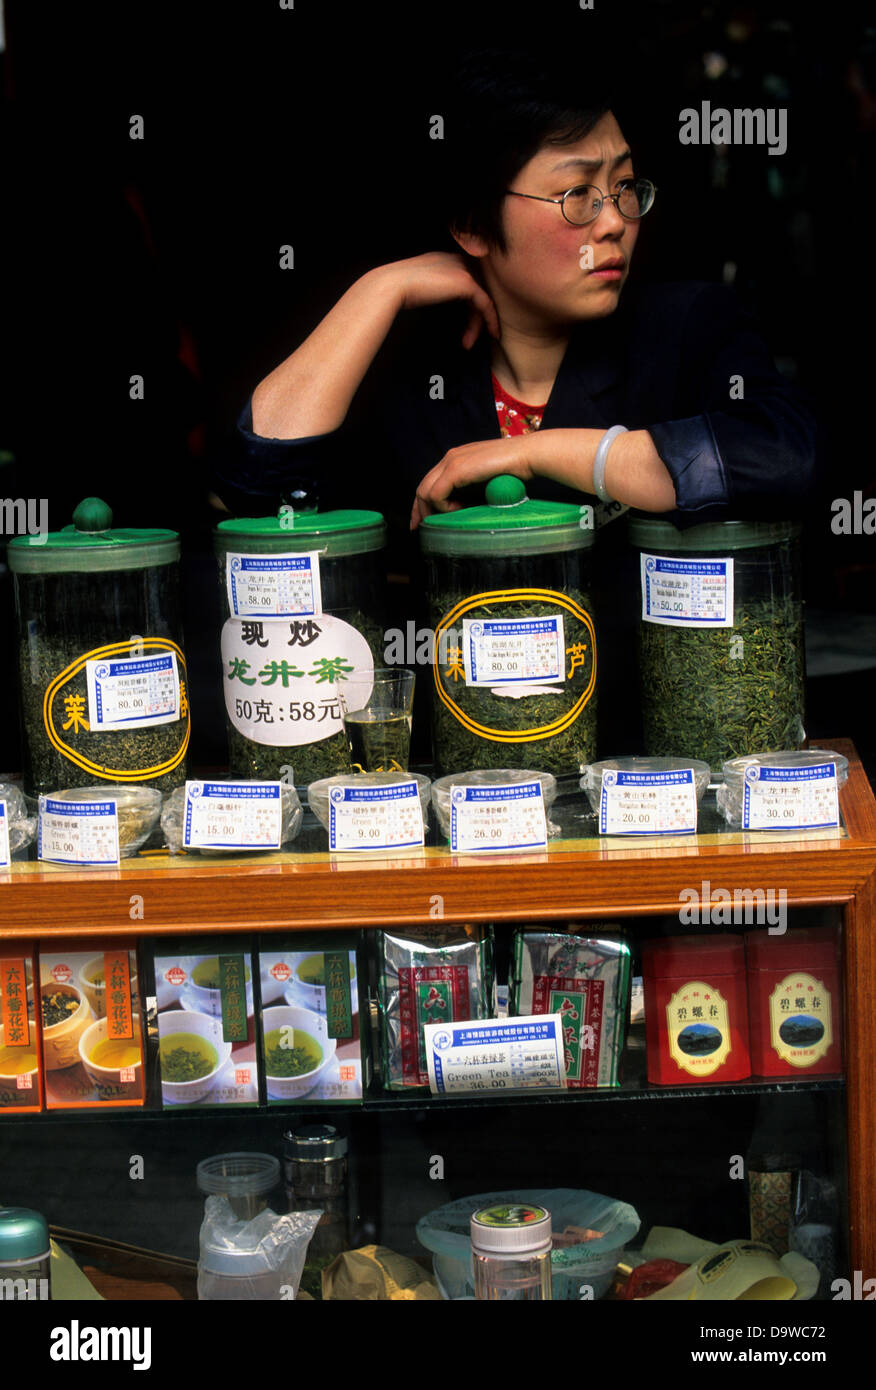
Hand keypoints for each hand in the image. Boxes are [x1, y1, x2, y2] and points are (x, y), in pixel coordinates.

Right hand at [377, 252, 500, 348]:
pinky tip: (489, 333)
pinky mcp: (467, 282)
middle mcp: (456, 260)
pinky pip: (486, 303)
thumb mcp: (420, 286)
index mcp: (445, 260)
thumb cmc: (397, 290)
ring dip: (479, 323)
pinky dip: (490, 319)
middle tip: (468, 338)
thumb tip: (436, 302)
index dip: (468, 305)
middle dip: (475, 317)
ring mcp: (463, 269)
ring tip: (469, 342)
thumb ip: (434, 289)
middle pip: (475, 291)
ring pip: (481, 299)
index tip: (465, 324)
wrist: (393, 285)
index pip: (465, 283)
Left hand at [410, 435, 533, 528]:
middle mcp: (450, 457)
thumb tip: (464, 509)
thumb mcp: (487, 482)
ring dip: (434, 510)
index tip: (423, 521)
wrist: (528, 456)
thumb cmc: (516, 470)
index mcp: (457, 459)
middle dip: (420, 511)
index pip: (430, 482)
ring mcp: (452, 462)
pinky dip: (443, 507)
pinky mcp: (456, 469)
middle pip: (422, 487)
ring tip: (451, 518)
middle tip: (421, 528)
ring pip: (425, 492)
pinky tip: (459, 509)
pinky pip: (436, 494)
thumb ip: (473, 491)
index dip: (423, 504)